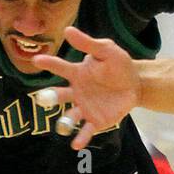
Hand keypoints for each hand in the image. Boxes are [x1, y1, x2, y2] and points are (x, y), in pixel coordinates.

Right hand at [36, 26, 140, 149]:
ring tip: (63, 126)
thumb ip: (88, 43)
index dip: (49, 63)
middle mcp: (76, 92)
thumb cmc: (118, 65)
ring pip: (69, 116)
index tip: (37, 60)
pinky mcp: (95, 121)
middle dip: (50, 98)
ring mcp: (84, 108)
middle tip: (43, 98)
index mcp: (77, 73)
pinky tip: (75, 144)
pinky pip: (85, 130)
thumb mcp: (107, 50)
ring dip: (64, 121)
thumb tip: (68, 30)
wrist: (136, 84)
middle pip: (59, 95)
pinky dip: (80, 137)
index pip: (60, 68)